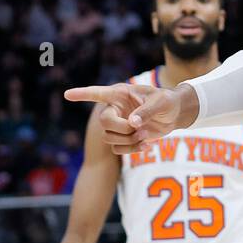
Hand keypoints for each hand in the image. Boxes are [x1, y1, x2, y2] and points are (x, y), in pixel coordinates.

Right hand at [64, 83, 190, 154]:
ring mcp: (118, 123)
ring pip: (109, 138)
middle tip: (140, 128)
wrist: (175, 115)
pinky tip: (146, 146)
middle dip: (121, 129)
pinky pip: (117, 148)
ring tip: (145, 135)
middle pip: (104, 122)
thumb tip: (132, 122)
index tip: (67, 95)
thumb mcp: (161, 102)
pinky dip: (131, 149)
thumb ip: (146, 111)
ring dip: (128, 140)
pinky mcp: (123, 137)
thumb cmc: (168, 102)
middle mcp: (115, 108)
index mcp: (121, 94)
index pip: (98, 93)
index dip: (83, 94)